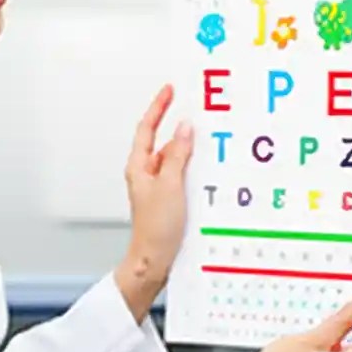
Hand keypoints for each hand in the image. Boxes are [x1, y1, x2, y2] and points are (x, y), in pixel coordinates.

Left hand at [115, 84, 192, 319]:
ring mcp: (160, 188)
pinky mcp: (172, 201)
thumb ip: (178, 155)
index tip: (169, 90)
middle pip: (165, 143)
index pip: (147, 129)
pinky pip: (184, 177)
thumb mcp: (170, 186)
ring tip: (210, 140)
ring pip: (177, 160)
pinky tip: (211, 170)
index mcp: (140, 167)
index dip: (158, 107)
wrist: (154, 262)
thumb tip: (183, 128)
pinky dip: (196, 170)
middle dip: (180, 127)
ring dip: (191, 151)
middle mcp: (148, 174)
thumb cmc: (155, 229)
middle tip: (199, 111)